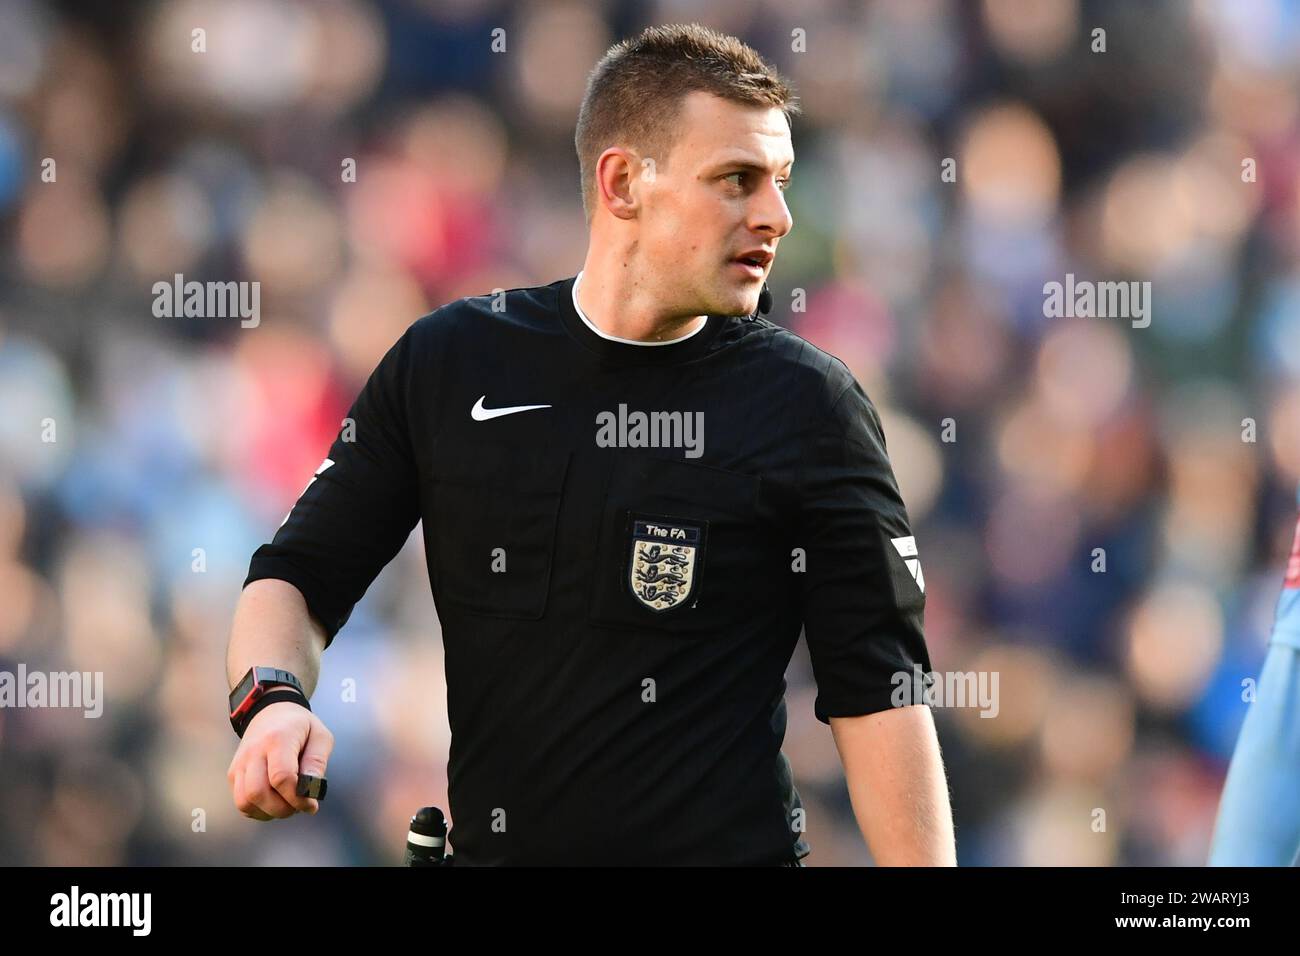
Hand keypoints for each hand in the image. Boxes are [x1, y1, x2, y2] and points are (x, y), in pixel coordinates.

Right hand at [228, 700, 332, 820]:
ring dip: (268, 812)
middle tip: (298, 806)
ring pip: (245, 801)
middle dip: (282, 809)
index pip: (281, 777)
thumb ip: (317, 763)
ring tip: (286, 804)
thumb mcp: (320, 736)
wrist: (271, 713)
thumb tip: (310, 792)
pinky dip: (258, 810)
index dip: (297, 798)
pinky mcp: (233, 774)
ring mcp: (240, 763)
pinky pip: (241, 802)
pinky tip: (273, 803)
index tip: (311, 804)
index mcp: (278, 738)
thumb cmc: (300, 727)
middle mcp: (253, 751)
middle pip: (258, 793)